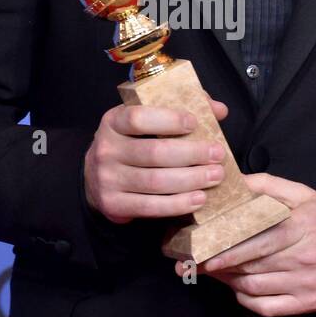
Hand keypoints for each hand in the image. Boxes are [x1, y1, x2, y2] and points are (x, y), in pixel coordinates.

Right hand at [83, 93, 228, 224]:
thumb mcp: (144, 122)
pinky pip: (151, 206)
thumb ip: (180, 112)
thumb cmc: (131, 144)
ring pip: (155, 181)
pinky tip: (199, 198)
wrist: (96, 177)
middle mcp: (106, 149)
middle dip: (192, 154)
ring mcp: (108, 179)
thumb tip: (219, 110)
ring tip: (215, 176)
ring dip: (191, 179)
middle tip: (218, 154)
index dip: (169, 120)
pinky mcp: (113, 204)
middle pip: (154, 152)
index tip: (195, 123)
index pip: (138, 118)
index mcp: (113, 122)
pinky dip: (178, 204)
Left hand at [174, 171, 315, 316]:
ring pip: (255, 287)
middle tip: (196, 264)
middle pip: (251, 266)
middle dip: (220, 267)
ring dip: (230, 282)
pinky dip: (247, 300)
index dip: (228, 250)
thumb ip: (269, 186)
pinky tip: (239, 289)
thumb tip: (236, 181)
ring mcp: (306, 284)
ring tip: (215, 273)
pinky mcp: (308, 303)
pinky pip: (268, 307)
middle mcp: (304, 257)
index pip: (257, 242)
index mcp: (301, 227)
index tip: (205, 251)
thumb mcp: (305, 195)